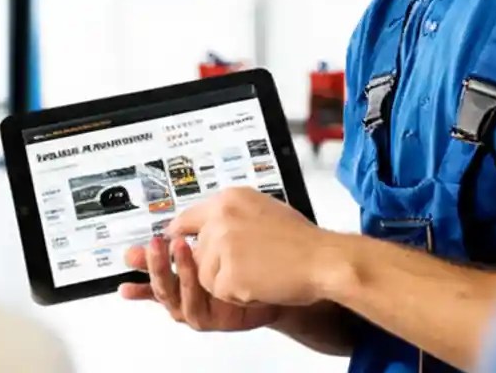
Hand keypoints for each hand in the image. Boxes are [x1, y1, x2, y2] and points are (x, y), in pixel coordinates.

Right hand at [120, 235, 282, 331]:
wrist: (288, 278)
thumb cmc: (258, 258)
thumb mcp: (224, 233)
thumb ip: (196, 228)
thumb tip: (174, 220)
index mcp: (187, 271)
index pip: (156, 266)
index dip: (141, 261)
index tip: (130, 253)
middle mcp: (189, 291)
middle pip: (159, 282)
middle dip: (153, 263)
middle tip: (151, 244)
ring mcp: (199, 306)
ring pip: (172, 296)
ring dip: (170, 272)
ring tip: (175, 248)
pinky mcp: (212, 319)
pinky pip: (193, 308)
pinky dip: (189, 289)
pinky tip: (190, 273)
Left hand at [167, 187, 334, 307]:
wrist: (323, 260)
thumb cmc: (303, 241)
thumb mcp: (263, 210)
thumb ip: (232, 216)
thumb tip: (208, 227)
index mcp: (229, 199)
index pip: (188, 217)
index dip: (179, 233)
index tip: (171, 242)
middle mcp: (220, 218)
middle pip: (198, 253)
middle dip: (217, 265)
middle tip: (251, 265)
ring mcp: (221, 246)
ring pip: (206, 276)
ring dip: (229, 282)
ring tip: (260, 272)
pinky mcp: (226, 274)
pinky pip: (220, 293)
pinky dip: (239, 295)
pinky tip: (261, 283)